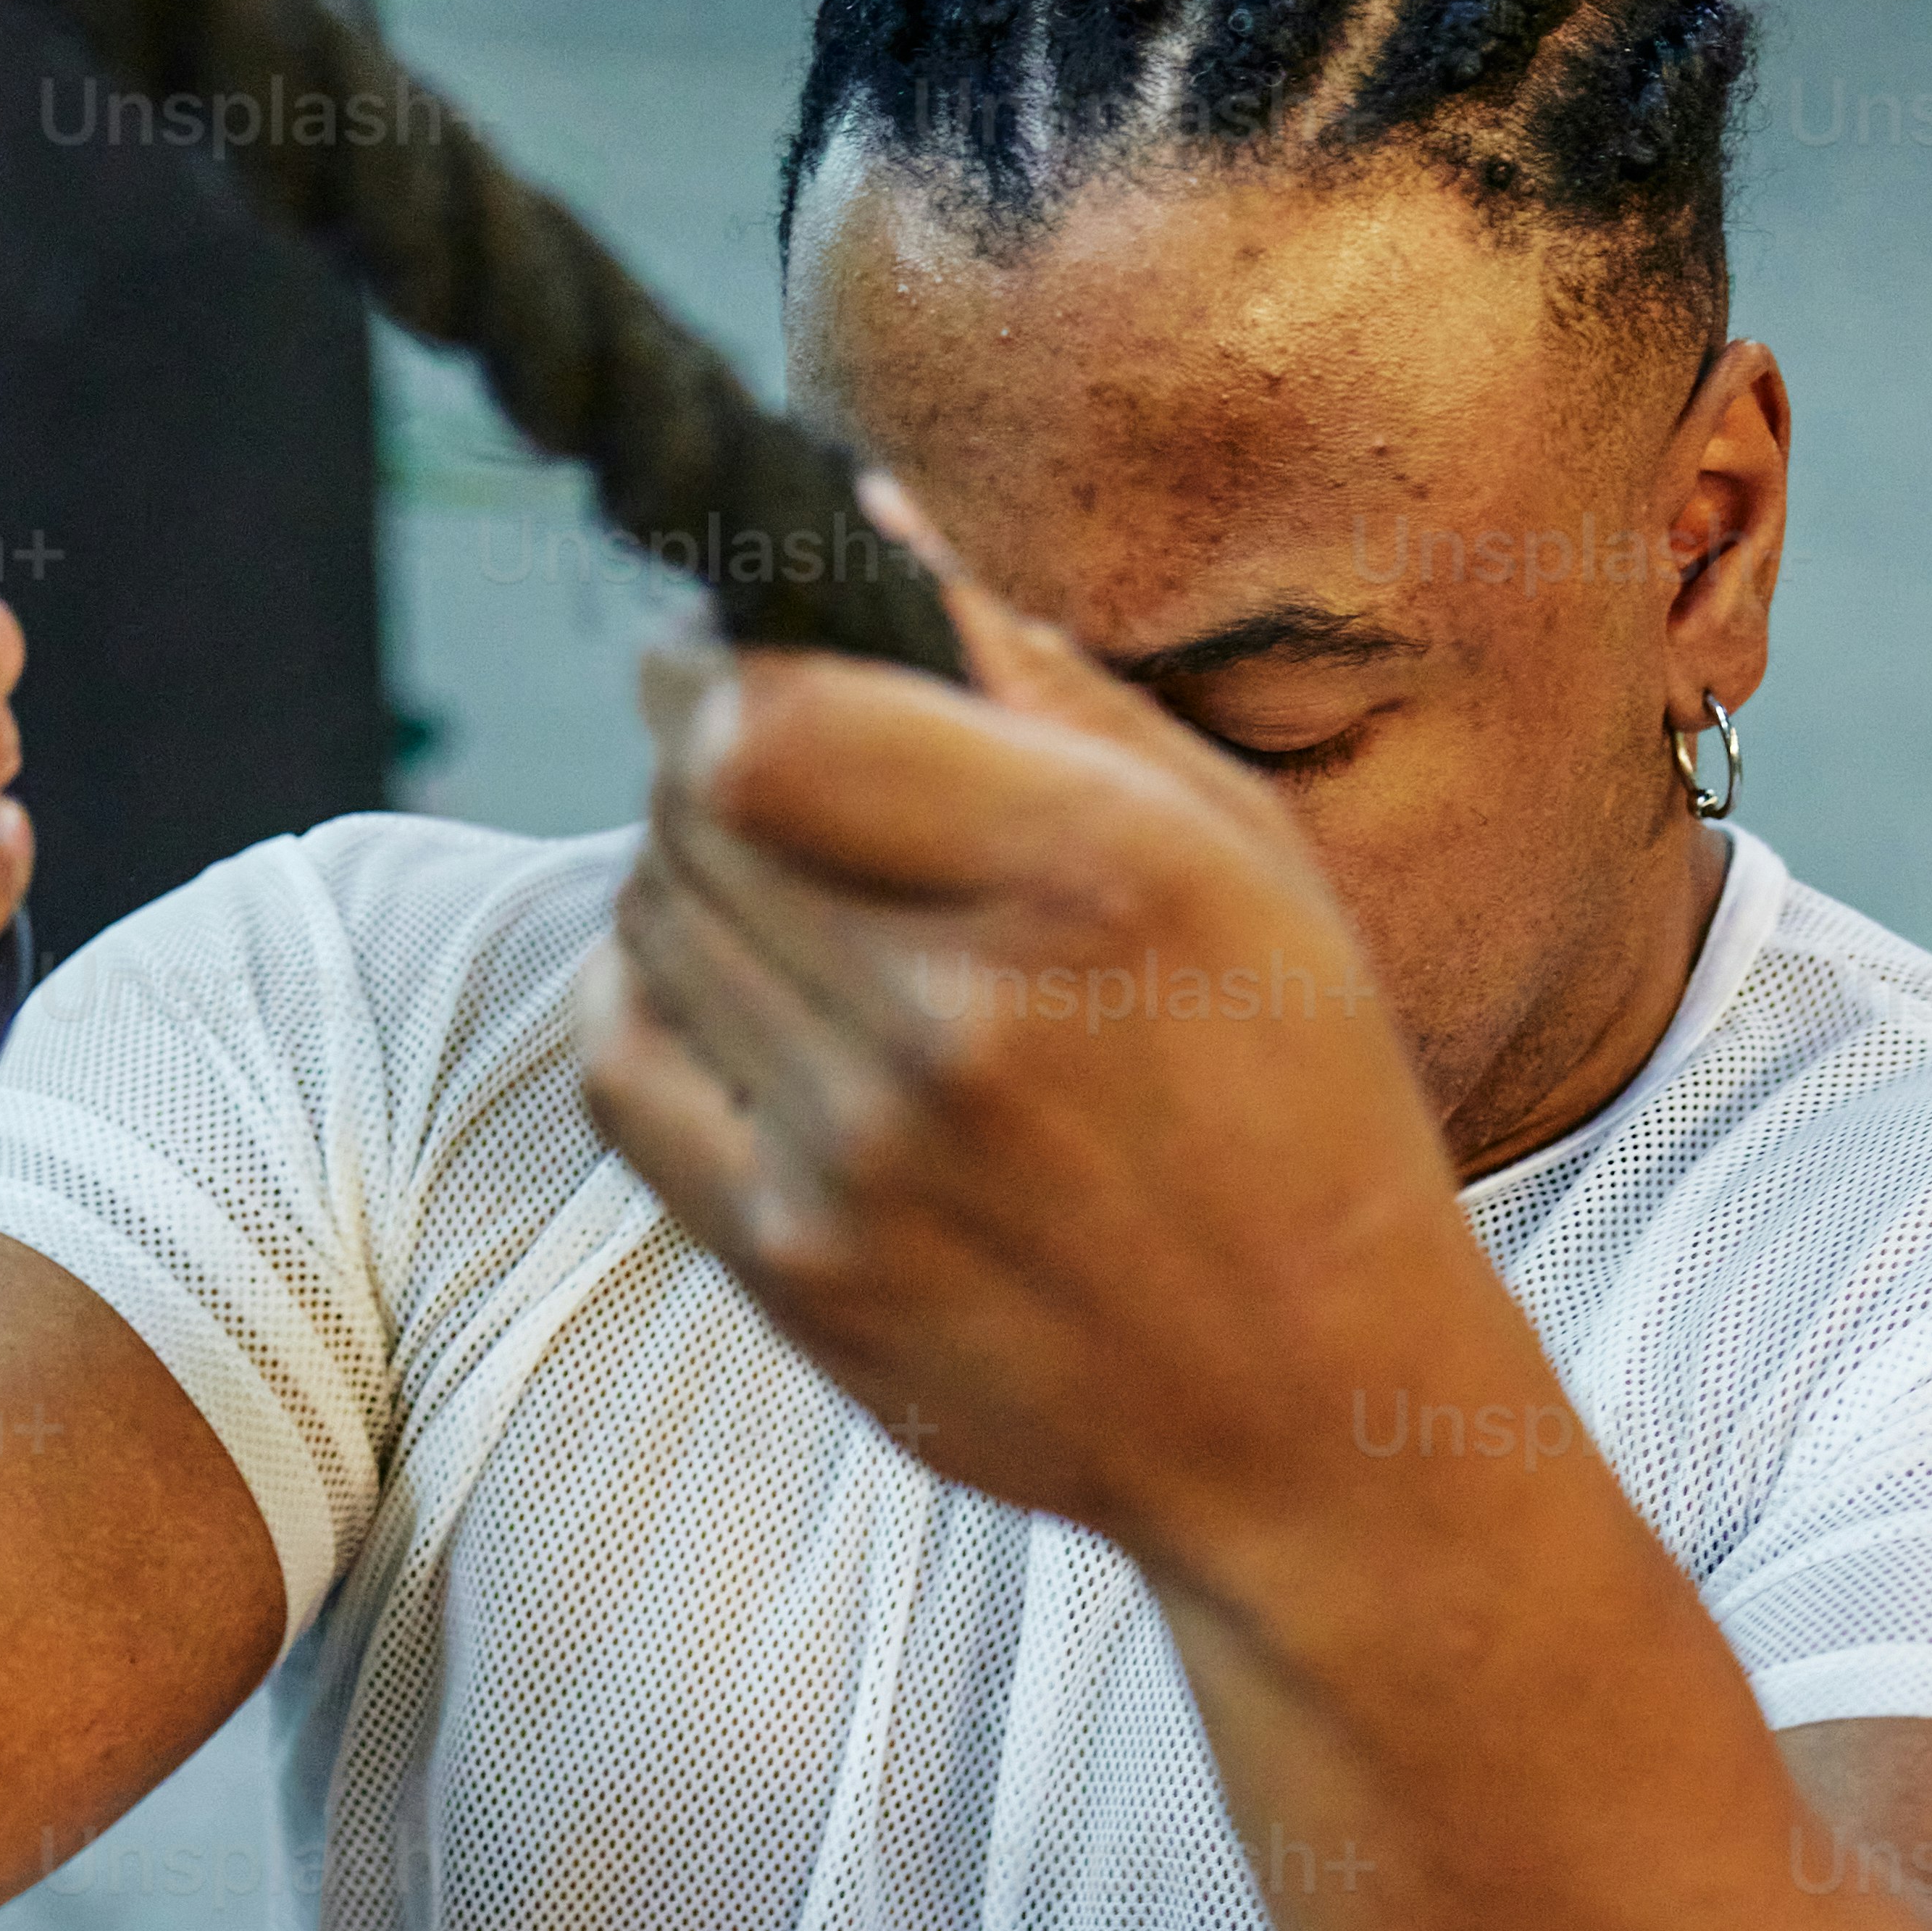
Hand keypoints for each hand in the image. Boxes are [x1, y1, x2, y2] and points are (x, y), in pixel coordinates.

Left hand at [574, 524, 1477, 1590]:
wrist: (1308, 1412)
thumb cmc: (1295, 1105)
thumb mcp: (1236, 857)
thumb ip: (1040, 683)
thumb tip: (858, 517)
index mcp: (1093, 882)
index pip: (764, 718)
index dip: (715, 661)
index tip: (733, 650)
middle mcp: (961, 1021)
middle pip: (690, 810)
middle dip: (700, 749)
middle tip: (758, 755)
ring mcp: (860, 1158)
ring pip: (650, 924)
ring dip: (685, 872)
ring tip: (786, 887)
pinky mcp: (794, 1265)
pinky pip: (623, 1067)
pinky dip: (650, 996)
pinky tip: (736, 996)